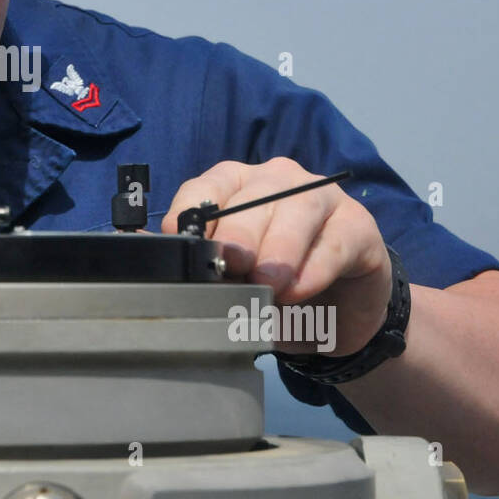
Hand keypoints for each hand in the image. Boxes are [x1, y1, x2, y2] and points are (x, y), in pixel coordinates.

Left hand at [160, 157, 392, 356]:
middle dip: (238, 236)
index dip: (192, 216)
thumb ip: (192, 262)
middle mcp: (278, 181)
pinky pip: (333, 241)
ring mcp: (322, 198)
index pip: (206, 188)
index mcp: (236, 186)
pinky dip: (314, 269)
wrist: (338, 316)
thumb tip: (140, 248)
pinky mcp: (358, 226)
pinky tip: (300, 291)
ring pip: (296, 212)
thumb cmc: (275, 290)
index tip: (185, 248)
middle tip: (232, 269)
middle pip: (252, 198)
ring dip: (279, 250)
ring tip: (268, 285)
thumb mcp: (231, 281)